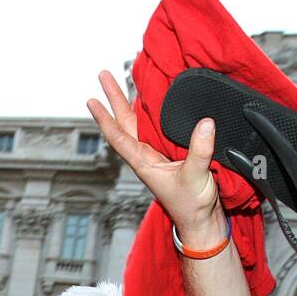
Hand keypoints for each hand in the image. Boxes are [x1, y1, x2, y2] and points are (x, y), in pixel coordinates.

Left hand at [87, 71, 223, 248]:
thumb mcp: (196, 176)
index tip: (91, 99)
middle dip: (114, 98)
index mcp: (143, 162)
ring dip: (132, 101)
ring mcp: (157, 154)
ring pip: (140, 122)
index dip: (104, 118)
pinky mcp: (172, 154)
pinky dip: (154, 111)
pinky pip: (158, 127)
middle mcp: (146, 155)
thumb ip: (200, 150)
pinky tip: (155, 99)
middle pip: (125, 121)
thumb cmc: (191, 205)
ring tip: (125, 79)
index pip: (118, 136)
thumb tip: (205, 122)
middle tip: (102, 74)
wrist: (202, 221)